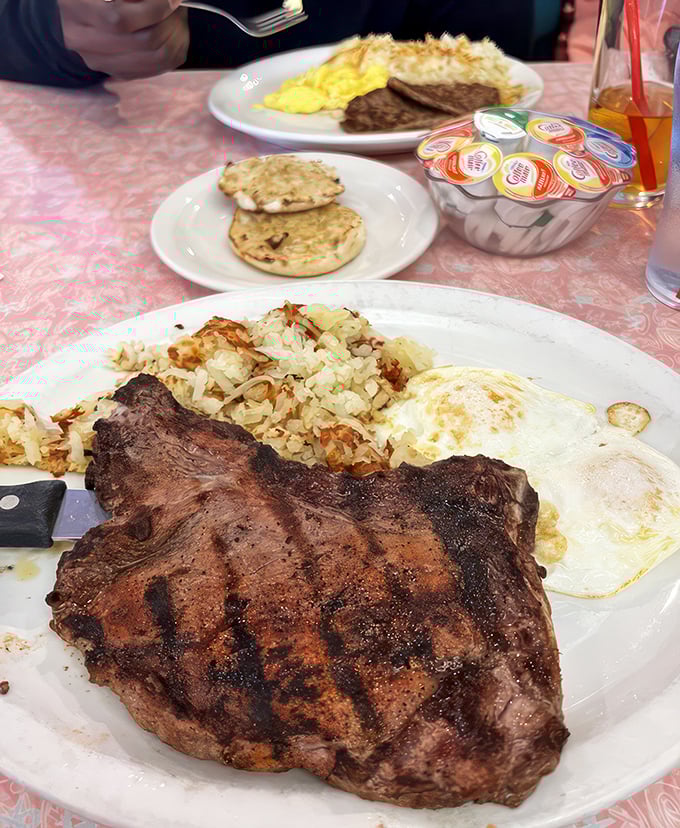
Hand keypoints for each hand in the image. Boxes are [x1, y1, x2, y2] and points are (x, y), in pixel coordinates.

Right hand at [58, 0, 189, 79]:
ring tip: (178, 17)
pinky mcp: (119, 72)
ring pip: (156, 59)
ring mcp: (102, 63)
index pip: (120, 21)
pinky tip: (175, 32)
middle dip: (170, 22)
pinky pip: (159, 68)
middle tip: (177, 6)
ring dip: (176, 36)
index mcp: (76, 11)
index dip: (153, 10)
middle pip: (143, 43)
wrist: (72, 15)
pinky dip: (174, 49)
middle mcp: (85, 43)